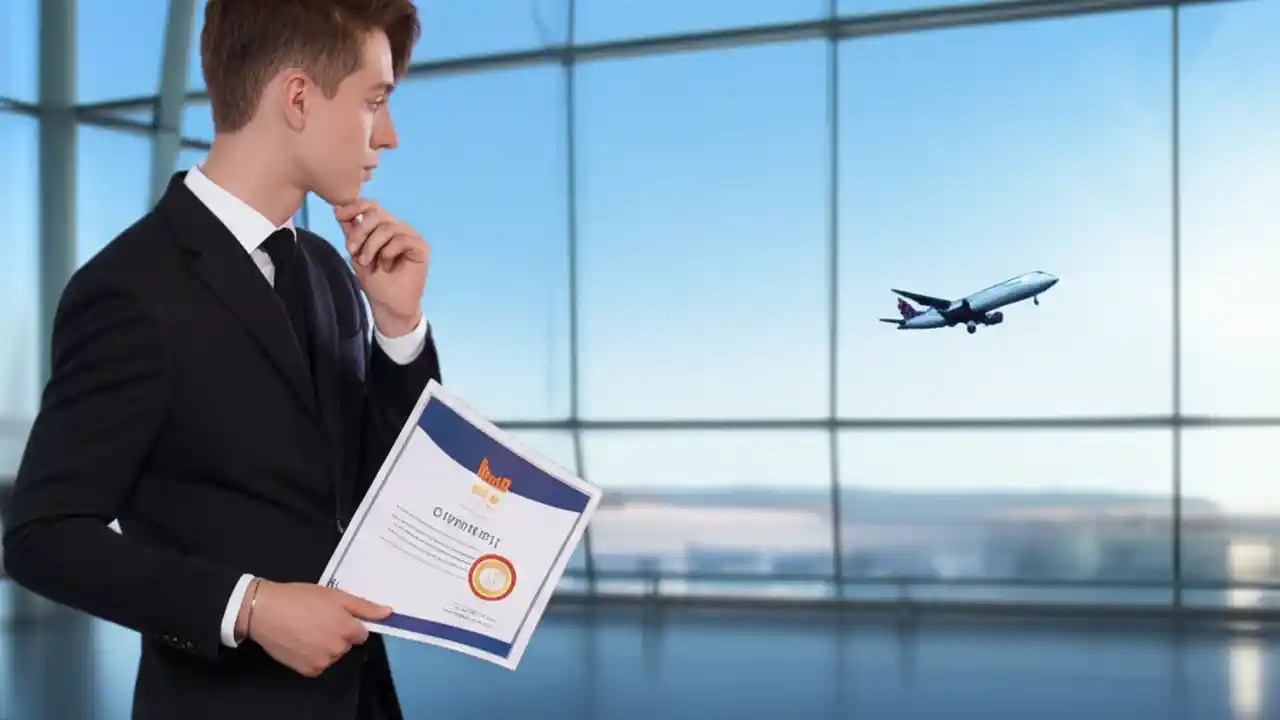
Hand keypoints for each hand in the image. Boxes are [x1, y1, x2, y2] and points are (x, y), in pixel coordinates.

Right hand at [236, 580, 391, 677]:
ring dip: (325, 645)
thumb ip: (364, 607)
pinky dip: (312, 656)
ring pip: (333, 655)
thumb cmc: (301, 598)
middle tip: (317, 619)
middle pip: (346, 644)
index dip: (348, 623)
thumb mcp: (335, 596)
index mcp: (347, 628)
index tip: (334, 615)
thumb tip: (389, 613)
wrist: (265, 611)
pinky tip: (300, 642)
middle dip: (337, 633)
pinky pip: (319, 665)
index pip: (361, 633)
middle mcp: (338, 648)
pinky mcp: (308, 670)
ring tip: (306, 629)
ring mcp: (322, 661)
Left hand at [334, 199, 428, 336]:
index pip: (371, 206)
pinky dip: (388, 252)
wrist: (388, 305)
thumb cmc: (375, 282)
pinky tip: (387, 265)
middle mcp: (398, 228)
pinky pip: (402, 239)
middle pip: (377, 213)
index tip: (337, 215)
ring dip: (371, 245)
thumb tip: (337, 209)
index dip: (354, 207)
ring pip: (387, 227)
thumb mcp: (357, 254)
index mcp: (383, 227)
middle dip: (360, 231)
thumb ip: (351, 233)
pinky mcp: (421, 247)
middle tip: (351, 250)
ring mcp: (410, 236)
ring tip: (367, 262)